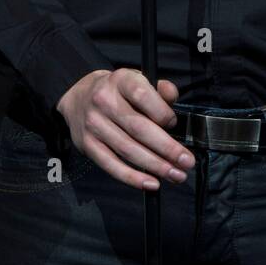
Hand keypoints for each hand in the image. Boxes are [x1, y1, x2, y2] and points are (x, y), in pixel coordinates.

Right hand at [56, 69, 195, 189]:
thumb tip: (172, 95)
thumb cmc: (118, 92)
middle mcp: (104, 101)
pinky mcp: (87, 145)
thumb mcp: (137, 80)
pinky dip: (132, 178)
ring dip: (155, 166)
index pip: (142, 95)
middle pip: (138, 128)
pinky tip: (151, 183)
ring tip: (176, 175)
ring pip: (127, 150)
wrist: (78, 98)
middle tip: (187, 162)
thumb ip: (159, 89)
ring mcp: (94, 124)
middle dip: (166, 148)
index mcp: (120, 81)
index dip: (162, 112)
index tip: (175, 124)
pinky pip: (111, 165)